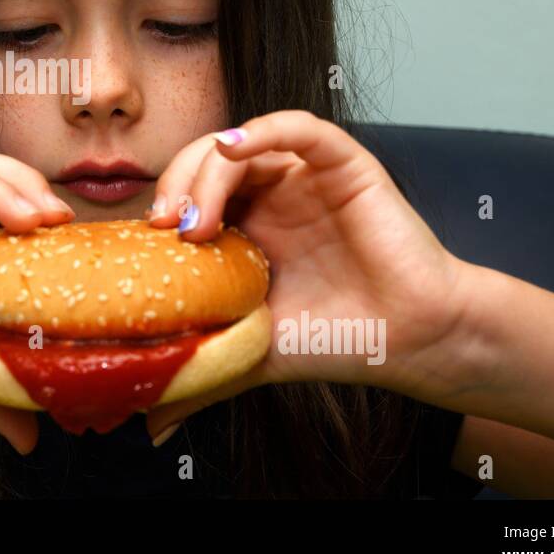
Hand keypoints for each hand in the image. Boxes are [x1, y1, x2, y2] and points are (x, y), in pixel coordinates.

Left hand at [143, 109, 470, 438]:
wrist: (410, 341)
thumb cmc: (338, 339)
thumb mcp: (251, 353)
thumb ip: (202, 371)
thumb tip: (148, 426)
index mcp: (245, 225)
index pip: (186, 193)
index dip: (161, 208)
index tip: (143, 245)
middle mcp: (271, 194)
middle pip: (203, 162)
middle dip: (174, 187)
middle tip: (164, 228)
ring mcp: (304, 176)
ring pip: (240, 145)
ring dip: (205, 173)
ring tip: (197, 221)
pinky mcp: (342, 164)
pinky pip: (299, 128)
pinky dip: (261, 127)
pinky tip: (233, 149)